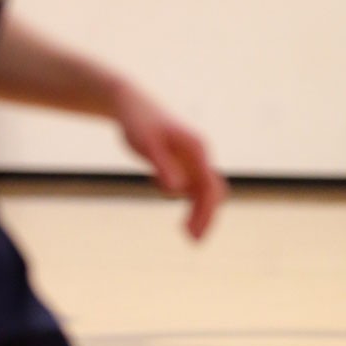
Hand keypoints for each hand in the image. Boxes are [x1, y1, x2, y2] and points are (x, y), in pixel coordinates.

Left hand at [114, 85, 226, 239]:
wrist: (132, 104)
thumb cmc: (138, 124)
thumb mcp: (146, 145)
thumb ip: (162, 166)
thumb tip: (176, 189)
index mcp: (197, 150)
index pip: (209, 188)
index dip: (205, 213)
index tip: (194, 235)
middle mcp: (201, 156)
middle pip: (213, 192)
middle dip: (206, 216)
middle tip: (193, 241)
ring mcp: (193, 160)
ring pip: (205, 191)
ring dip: (198, 211)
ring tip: (186, 233)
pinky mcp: (184, 162)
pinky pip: (192, 185)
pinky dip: (185, 198)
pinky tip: (159, 186)